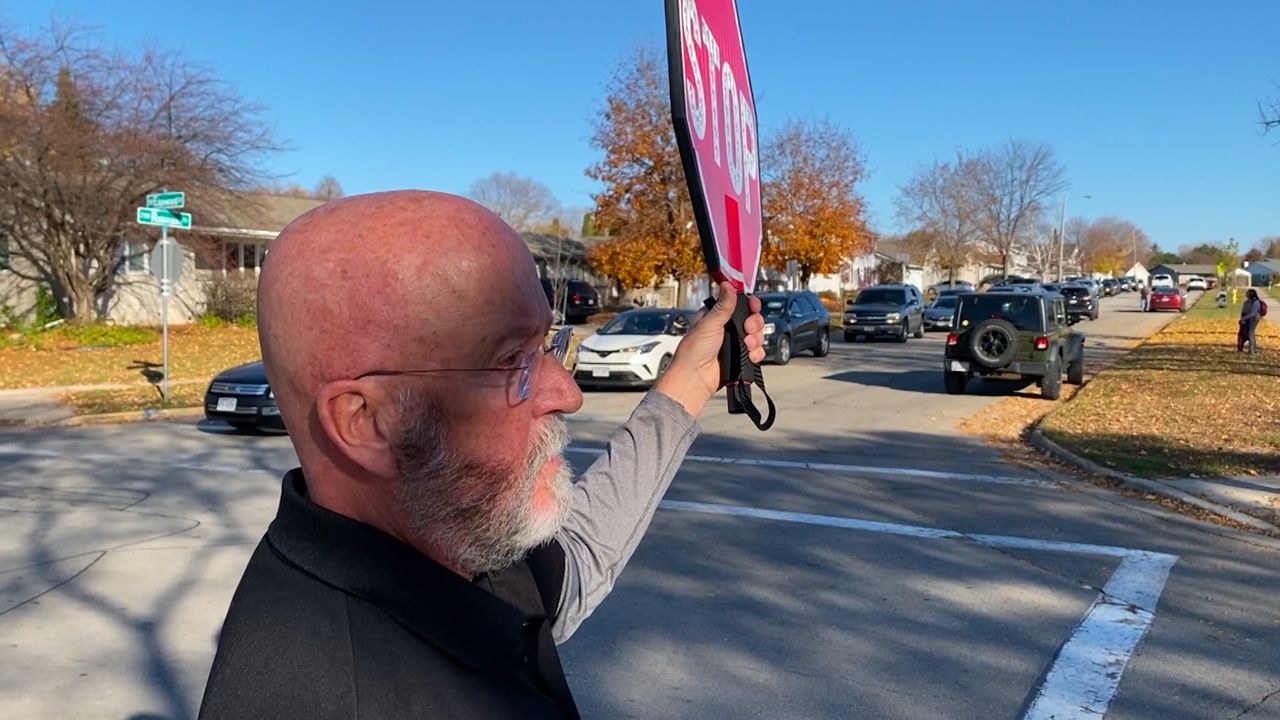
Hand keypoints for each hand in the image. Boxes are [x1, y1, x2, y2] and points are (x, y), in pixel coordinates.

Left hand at [654, 282, 764, 416]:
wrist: (695, 378)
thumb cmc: (694, 350)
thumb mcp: (709, 323)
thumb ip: (723, 305)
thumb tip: (728, 284)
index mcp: (718, 316)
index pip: (740, 304)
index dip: (750, 304)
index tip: (753, 306)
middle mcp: (728, 329)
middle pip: (752, 319)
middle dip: (754, 323)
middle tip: (748, 329)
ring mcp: (735, 344)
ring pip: (757, 335)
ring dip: (756, 339)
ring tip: (746, 345)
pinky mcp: (741, 358)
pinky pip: (757, 352)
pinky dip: (756, 353)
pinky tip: (749, 356)